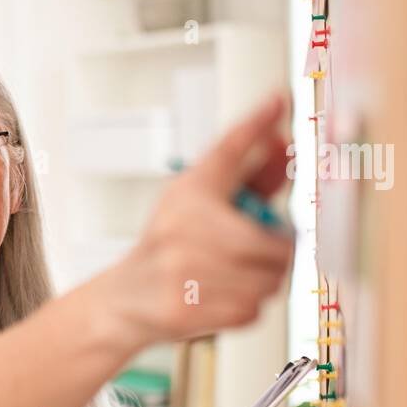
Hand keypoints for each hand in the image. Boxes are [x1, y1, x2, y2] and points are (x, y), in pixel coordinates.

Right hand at [97, 93, 295, 348]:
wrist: (124, 299)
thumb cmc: (167, 248)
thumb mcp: (201, 205)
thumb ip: (249, 175)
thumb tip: (282, 144)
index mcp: (188, 195)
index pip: (228, 150)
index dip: (257, 123)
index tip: (281, 97)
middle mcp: (183, 228)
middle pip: (276, 241)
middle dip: (278, 251)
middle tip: (259, 251)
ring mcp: (183, 271)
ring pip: (269, 279)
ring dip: (263, 281)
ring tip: (235, 275)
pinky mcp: (187, 309)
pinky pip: (252, 309)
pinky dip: (245, 307)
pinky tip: (220, 296)